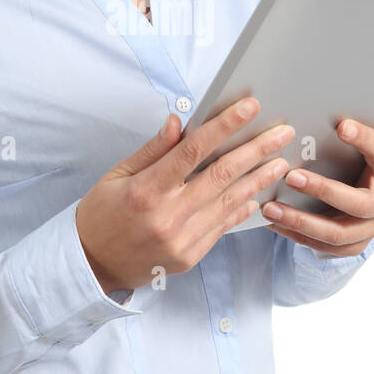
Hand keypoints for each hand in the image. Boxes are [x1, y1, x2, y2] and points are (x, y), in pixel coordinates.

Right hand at [76, 97, 292, 293]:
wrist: (91, 266)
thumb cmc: (100, 216)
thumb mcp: (117, 175)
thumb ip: (152, 150)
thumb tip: (178, 123)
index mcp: (147, 190)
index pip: (193, 150)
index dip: (224, 126)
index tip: (249, 108)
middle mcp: (168, 216)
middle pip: (221, 175)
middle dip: (256, 150)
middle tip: (282, 133)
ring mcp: (181, 240)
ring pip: (229, 202)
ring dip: (258, 179)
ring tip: (281, 161)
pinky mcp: (190, 257)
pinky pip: (222, 227)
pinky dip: (240, 207)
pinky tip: (256, 193)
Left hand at [262, 117, 373, 256]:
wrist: (361, 203)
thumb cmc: (355, 163)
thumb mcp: (363, 143)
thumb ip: (372, 120)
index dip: (365, 140)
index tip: (341, 125)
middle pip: (358, 202)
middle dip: (323, 190)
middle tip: (292, 176)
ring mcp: (369, 228)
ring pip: (336, 232)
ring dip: (300, 220)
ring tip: (270, 207)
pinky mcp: (351, 247)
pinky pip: (321, 246)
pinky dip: (294, 234)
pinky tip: (271, 222)